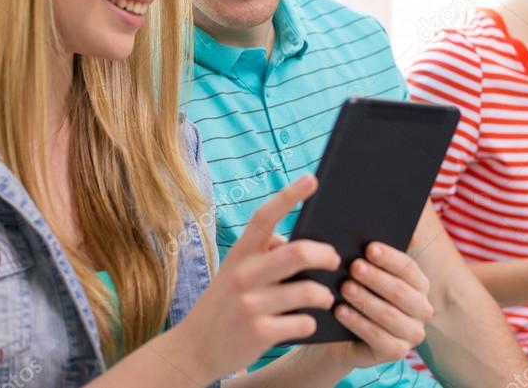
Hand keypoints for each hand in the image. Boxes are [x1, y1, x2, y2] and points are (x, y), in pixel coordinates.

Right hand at [176, 175, 340, 379]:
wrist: (192, 350)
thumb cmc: (225, 304)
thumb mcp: (236, 271)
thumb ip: (265, 253)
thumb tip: (308, 243)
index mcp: (240, 254)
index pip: (265, 217)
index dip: (290, 195)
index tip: (312, 179)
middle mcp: (243, 275)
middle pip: (299, 253)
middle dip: (327, 255)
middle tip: (335, 259)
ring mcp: (250, 305)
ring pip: (309, 291)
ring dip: (325, 295)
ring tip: (325, 298)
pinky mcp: (259, 333)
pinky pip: (304, 322)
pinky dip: (311, 322)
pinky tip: (306, 323)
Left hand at [323, 242, 433, 368]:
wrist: (343, 334)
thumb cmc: (359, 294)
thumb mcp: (367, 273)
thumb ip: (376, 255)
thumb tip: (389, 233)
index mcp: (420, 285)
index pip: (409, 268)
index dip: (389, 258)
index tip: (369, 247)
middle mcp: (423, 309)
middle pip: (400, 291)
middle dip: (376, 278)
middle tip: (354, 266)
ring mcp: (413, 333)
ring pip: (389, 314)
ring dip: (365, 299)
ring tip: (344, 287)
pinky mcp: (398, 352)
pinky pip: (378, 337)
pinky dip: (358, 323)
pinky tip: (340, 311)